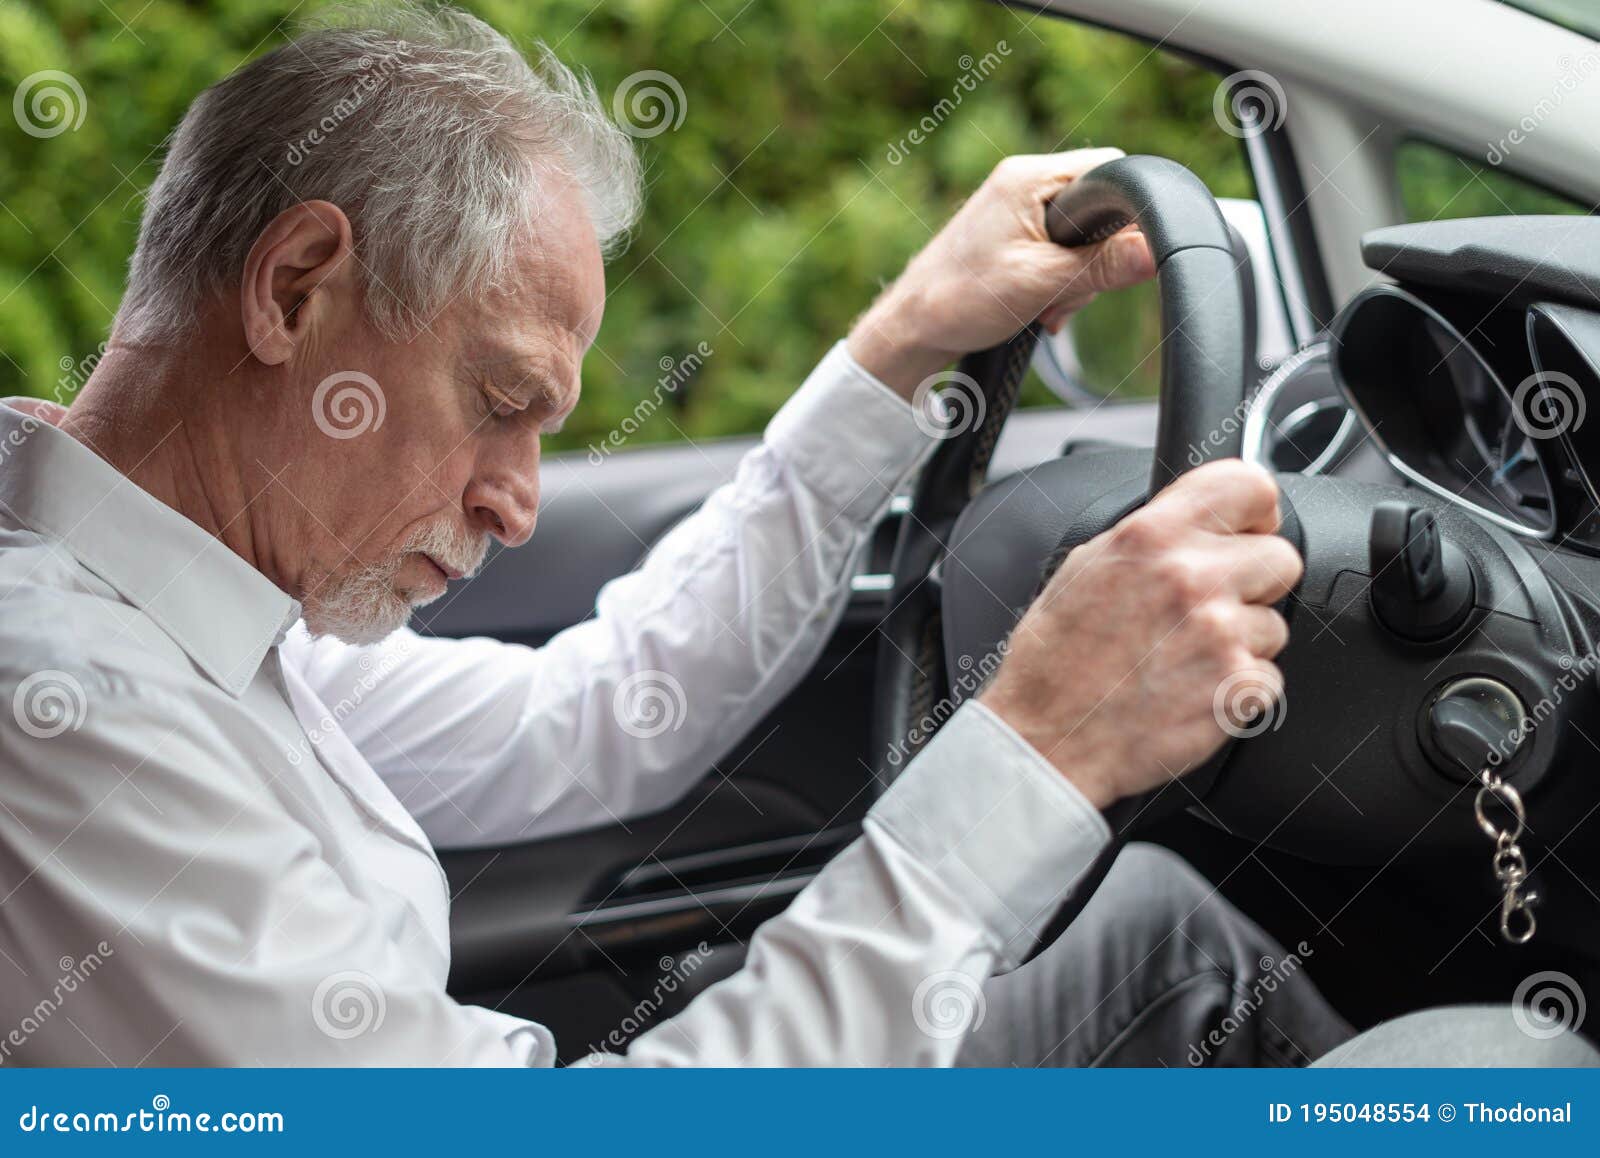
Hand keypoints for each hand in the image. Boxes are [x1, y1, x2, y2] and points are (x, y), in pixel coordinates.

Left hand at [847, 148, 1155, 394]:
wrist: (912, 329)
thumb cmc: (957, 299)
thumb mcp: (1041, 283)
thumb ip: (1102, 265)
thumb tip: (1155, 250)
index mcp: (1028, 177)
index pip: (1110, 169)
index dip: (1129, 213)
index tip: (1126, 255)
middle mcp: (1023, 183)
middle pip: (1100, 209)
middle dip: (1097, 259)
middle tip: (1068, 294)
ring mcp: (1018, 209)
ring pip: (1083, 237)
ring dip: (1077, 279)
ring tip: (1047, 305)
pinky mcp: (1015, 236)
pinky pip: (1061, 253)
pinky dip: (1060, 283)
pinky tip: (1043, 307)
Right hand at [978, 460, 1301, 810]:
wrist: (1049, 740)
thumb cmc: (1055, 663)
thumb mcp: (1085, 567)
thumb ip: (1149, 537)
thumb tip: (1194, 523)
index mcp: (1152, 537)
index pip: (1247, 485)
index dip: (1256, 511)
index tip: (1250, 530)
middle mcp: (1191, 577)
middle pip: (1281, 558)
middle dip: (1254, 584)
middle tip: (1211, 608)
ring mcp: (1220, 633)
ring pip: (1274, 624)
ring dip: (1241, 643)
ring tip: (1185, 659)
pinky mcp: (1237, 686)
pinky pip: (1267, 677)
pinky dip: (1237, 689)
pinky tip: (1190, 690)